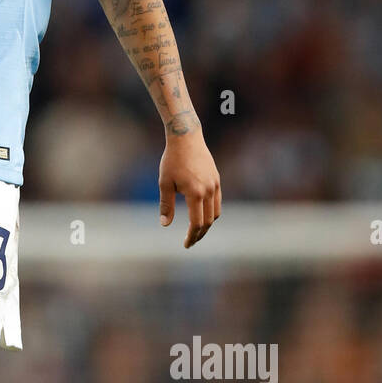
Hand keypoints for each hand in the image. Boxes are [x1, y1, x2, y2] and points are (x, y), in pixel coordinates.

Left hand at [158, 126, 220, 248]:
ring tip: (195, 231)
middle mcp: (208, 190)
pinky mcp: (216, 179)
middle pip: (208, 221)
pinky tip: (201, 214)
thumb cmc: (172, 160)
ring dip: (207, 224)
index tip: (186, 244)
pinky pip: (217, 201)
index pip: (196, 223)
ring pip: (215, 212)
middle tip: (190, 242)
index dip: (191, 236)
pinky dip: (211, 212)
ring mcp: (215, 184)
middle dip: (199, 234)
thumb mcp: (164, 183)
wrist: (186, 138)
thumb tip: (164, 225)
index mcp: (195, 193)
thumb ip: (166, 205)